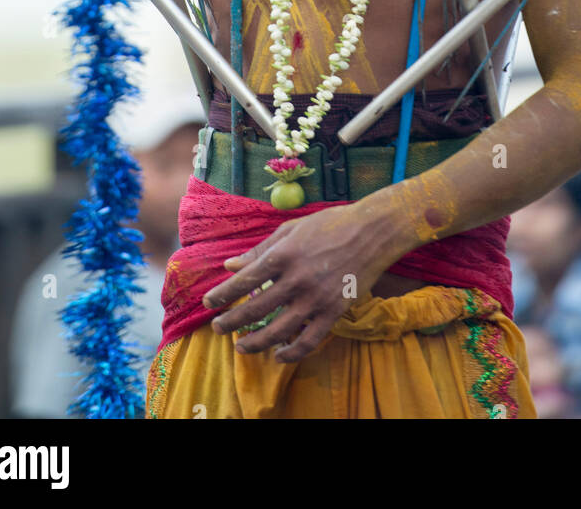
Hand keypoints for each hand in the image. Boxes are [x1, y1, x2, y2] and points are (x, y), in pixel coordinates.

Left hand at [206, 200, 400, 362]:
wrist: (372, 232)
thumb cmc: (329, 225)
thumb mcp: (290, 230)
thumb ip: (260, 250)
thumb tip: (230, 265)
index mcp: (283, 255)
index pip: (243, 281)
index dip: (222, 294)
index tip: (208, 302)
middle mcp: (297, 279)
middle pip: (256, 309)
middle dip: (231, 322)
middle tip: (217, 327)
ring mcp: (316, 298)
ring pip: (278, 331)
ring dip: (255, 343)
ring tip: (241, 346)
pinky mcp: (334, 312)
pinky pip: (309, 341)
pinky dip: (291, 353)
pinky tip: (278, 355)